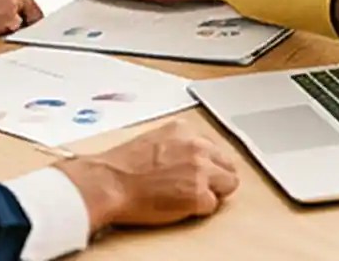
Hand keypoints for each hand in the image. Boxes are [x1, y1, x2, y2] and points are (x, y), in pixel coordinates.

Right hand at [0, 0, 43, 44]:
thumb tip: (16, 13)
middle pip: (32, 8)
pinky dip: (9, 34)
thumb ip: (4, 0)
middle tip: (22, 29)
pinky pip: (17, 31)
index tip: (29, 19)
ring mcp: (12, 5)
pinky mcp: (9, 19)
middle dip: (29, 19)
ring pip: (25, 20)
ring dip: (16, 26)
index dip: (28, 12)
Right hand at [56, 121, 238, 231]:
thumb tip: (190, 156)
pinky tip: (180, 206)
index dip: (207, 162)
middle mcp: (197, 146)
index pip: (214, 147)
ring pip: (229, 183)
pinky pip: (213, 205)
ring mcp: (201, 170)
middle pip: (228, 164)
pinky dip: (200, 208)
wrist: (109, 183)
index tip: (197, 170)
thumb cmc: (122, 166)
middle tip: (196, 186)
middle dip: (216, 176)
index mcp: (185, 130)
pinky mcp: (200, 195)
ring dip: (213, 191)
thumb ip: (178, 144)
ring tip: (188, 196)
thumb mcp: (154, 140)